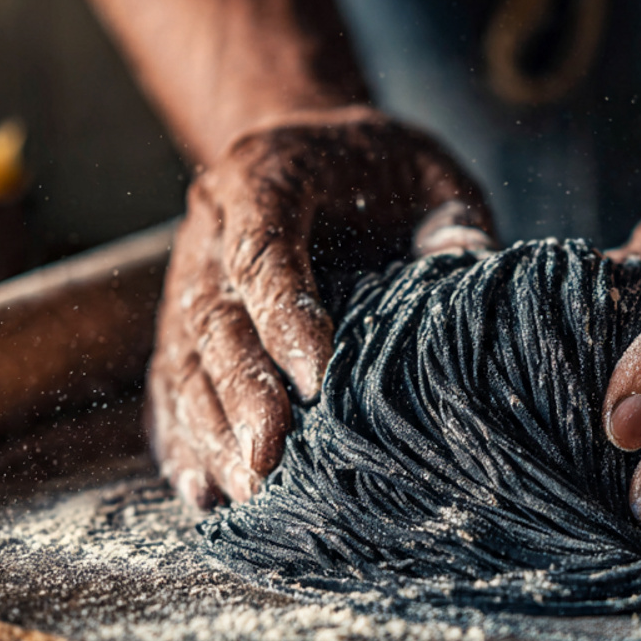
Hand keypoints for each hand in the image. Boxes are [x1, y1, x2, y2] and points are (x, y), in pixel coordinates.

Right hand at [149, 108, 492, 506]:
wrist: (313, 150)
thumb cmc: (380, 166)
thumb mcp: (430, 172)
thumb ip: (452, 223)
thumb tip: (470, 285)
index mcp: (266, 172)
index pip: (263, 249)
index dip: (284, 317)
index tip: (317, 382)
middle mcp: (212, 227)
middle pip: (215, 317)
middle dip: (243, 394)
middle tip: (272, 459)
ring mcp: (187, 277)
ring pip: (185, 360)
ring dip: (211, 430)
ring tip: (247, 491)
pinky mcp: (180, 323)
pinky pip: (170, 383)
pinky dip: (182, 439)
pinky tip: (204, 491)